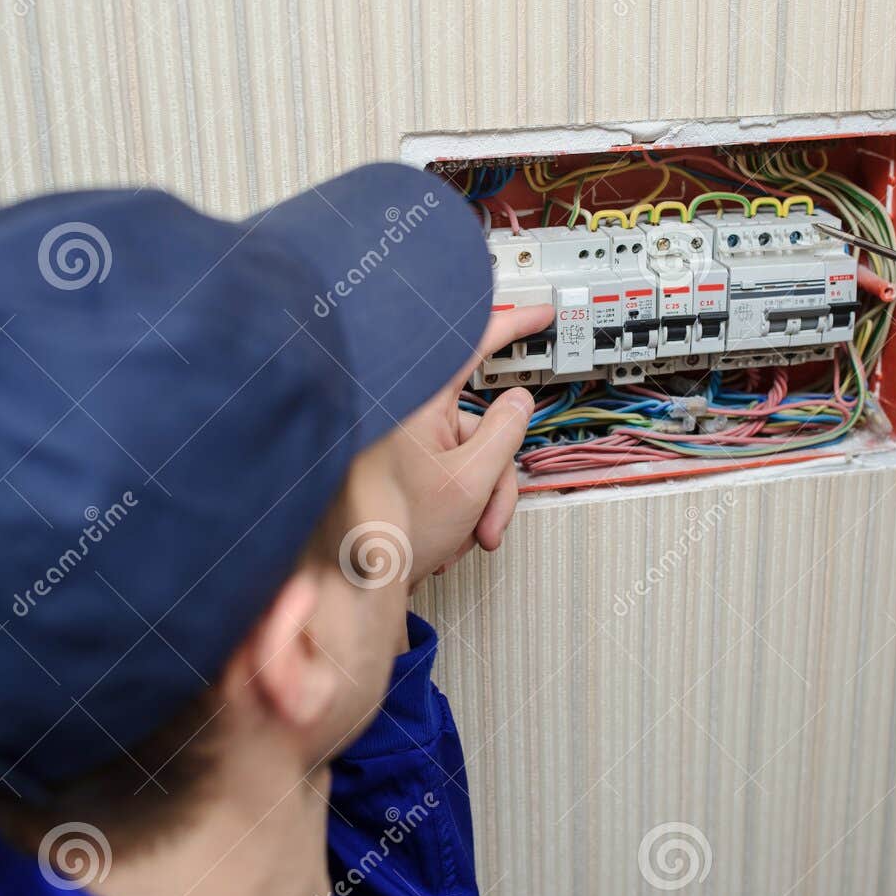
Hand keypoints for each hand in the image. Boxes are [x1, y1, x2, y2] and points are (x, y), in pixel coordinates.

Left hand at [394, 305, 552, 581]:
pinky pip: (450, 475)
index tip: (540, 315)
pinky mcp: (404, 465)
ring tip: (459, 539)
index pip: (474, 344)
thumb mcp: (470, 480)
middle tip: (488, 523)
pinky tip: (441, 537)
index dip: (515, 326)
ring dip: (476, 507)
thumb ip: (506, 432)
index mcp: (419, 401)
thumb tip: (519, 403)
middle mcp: (410, 414)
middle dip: (494, 483)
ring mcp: (406, 442)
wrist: (354, 580)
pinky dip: (456, 508)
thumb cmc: (391, 527)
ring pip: (472, 461)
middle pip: (484, 429)